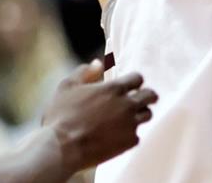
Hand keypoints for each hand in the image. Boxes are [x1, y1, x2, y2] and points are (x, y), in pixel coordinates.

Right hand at [42, 61, 157, 170]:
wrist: (62, 148)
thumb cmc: (61, 116)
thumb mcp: (67, 87)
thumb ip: (85, 72)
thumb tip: (98, 63)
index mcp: (113, 88)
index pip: (138, 78)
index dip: (133, 81)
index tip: (128, 86)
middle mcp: (127, 105)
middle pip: (150, 95)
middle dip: (146, 96)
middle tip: (138, 100)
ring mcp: (130, 124)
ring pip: (147, 115)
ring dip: (139, 114)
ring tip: (126, 118)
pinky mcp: (129, 143)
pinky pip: (137, 136)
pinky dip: (129, 135)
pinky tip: (117, 136)